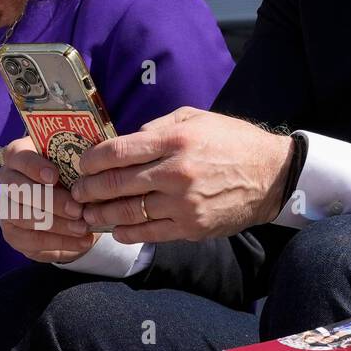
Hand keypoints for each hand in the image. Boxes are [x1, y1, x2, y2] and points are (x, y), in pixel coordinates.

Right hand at [0, 137, 96, 263]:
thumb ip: (80, 163)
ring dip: (57, 225)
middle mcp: (9, 180)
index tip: (54, 177)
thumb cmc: (78, 177)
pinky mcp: (14, 234)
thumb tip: (97, 168)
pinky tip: (82, 242)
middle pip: (18, 190)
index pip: (16, 155)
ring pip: (23, 218)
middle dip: (50, 202)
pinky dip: (60, 243)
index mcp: (22, 155)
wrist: (77, 208)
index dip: (32, 166)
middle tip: (77, 210)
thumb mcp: (80, 165)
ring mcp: (7, 208)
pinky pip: (31, 241)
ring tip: (84, 229)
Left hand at [70, 107, 294, 244]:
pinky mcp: (191, 226)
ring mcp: (183, 203)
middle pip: (116, 183)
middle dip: (88, 189)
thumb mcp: (200, 119)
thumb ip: (160, 126)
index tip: (82, 164)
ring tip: (88, 213)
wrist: (273, 176)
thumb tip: (127, 140)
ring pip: (127, 212)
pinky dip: (126, 232)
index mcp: (178, 140)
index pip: (118, 151)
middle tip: (77, 191)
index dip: (91, 160)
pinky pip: (148, 232)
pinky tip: (116, 228)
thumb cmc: (235, 142)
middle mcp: (177, 172)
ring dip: (100, 214)